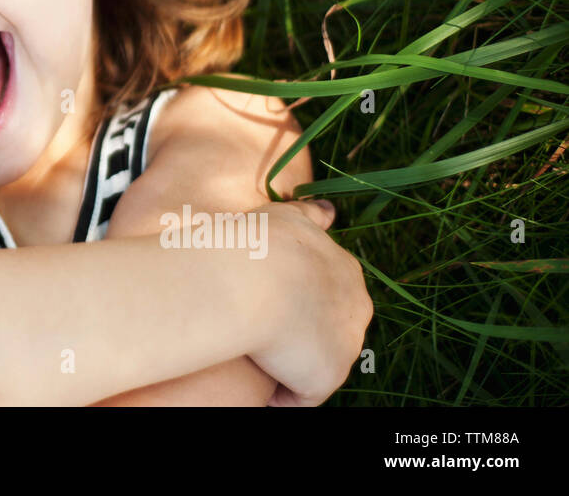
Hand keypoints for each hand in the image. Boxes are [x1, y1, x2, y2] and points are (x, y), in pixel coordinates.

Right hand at [245, 199, 373, 405]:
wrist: (251, 278)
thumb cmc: (258, 244)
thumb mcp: (287, 217)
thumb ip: (309, 214)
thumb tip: (329, 212)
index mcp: (346, 270)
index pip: (325, 290)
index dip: (292, 295)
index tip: (262, 294)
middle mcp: (356, 307)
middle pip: (325, 327)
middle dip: (297, 329)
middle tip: (254, 323)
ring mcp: (346, 344)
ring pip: (313, 361)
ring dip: (286, 360)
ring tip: (250, 351)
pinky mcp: (326, 377)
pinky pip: (299, 395)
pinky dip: (277, 391)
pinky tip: (253, 375)